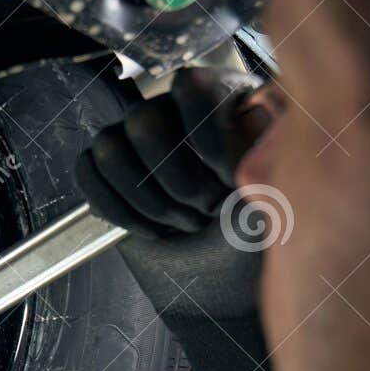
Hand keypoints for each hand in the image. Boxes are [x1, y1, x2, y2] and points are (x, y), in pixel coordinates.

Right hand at [74, 67, 277, 370]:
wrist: (233, 284)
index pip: (192, 87)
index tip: (230, 179)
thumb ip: (271, 148)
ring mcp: (140, 140)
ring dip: (146, 199)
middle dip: (176, 181)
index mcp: (225, 100)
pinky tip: (150, 229)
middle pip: (144, 120)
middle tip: (206, 211)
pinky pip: (87, 171)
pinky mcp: (112, 171)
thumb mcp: (282, 192)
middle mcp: (177, 112)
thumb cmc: (261, 237)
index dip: (206, 138)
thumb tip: (253, 109)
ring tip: (181, 223)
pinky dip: (114, 208)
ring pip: (109, 145)